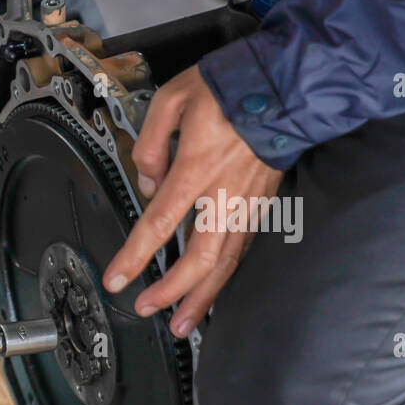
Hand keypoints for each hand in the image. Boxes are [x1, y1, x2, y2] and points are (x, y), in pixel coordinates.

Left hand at [100, 65, 282, 337]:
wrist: (288, 82)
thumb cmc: (231, 86)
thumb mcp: (173, 99)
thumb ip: (150, 144)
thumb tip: (147, 180)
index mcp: (197, 167)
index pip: (159, 223)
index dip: (136, 256)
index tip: (117, 280)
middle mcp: (225, 192)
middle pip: (200, 257)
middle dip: (172, 291)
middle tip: (148, 309)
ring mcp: (248, 201)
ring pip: (227, 262)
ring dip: (203, 296)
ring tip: (185, 322)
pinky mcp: (263, 203)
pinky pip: (243, 249)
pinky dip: (226, 276)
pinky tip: (213, 291)